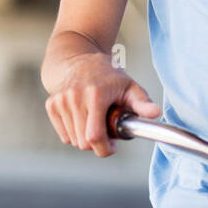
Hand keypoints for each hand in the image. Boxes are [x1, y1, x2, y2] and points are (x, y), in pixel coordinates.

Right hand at [45, 52, 160, 156]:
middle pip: (83, 142)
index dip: (104, 149)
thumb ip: (142, 103)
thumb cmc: (108, 75)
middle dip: (98, 144)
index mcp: (95, 94)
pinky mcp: (51, 105)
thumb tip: (155, 113)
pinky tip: (83, 119)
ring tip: (96, 122)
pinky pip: (64, 135)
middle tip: (107, 131)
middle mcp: (74, 97)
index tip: (112, 147)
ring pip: (73, 140)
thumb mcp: (129, 86)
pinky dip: (74, 133)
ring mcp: (60, 101)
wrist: (77, 59)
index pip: (94, 136)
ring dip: (86, 139)